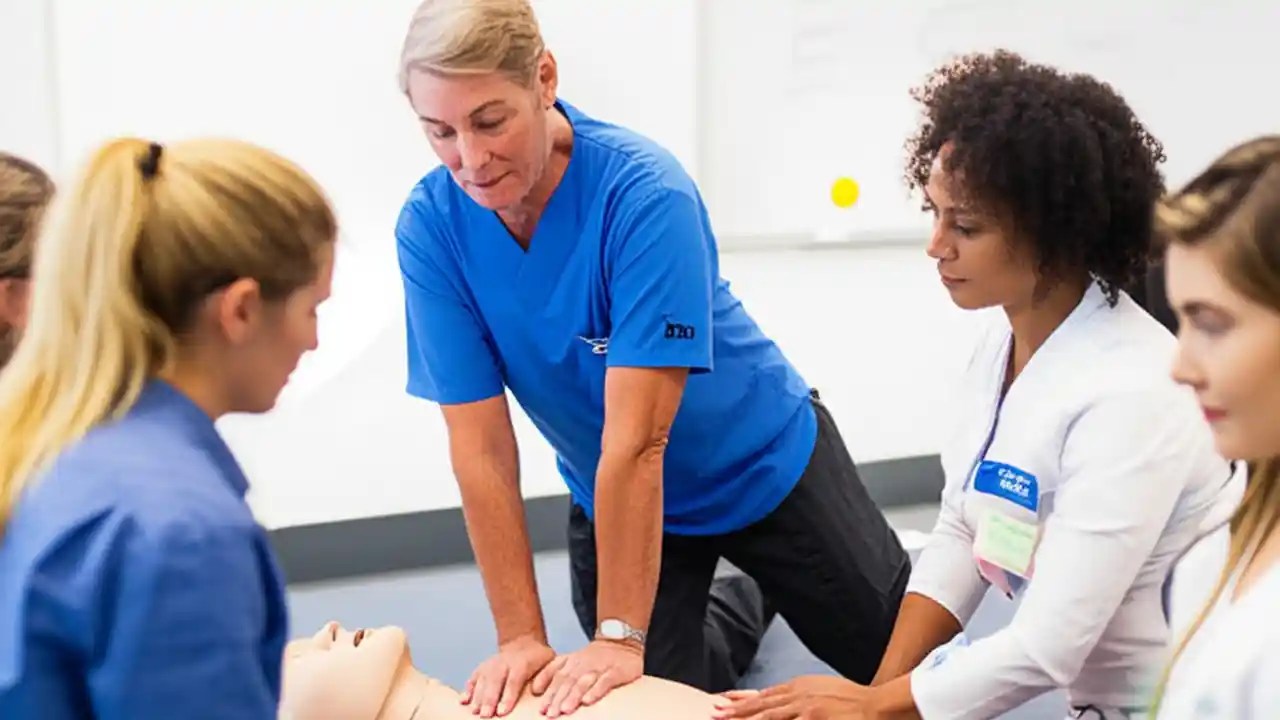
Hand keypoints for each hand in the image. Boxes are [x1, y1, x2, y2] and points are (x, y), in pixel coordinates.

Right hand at [462, 634, 556, 717]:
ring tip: (474, 711)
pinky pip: (473, 678)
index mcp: (522, 663)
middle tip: (486, 715)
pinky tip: (463, 701)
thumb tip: (538, 692)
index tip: (502, 712)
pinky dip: (468, 689)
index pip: (514, 681)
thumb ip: (545, 676)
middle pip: (495, 682)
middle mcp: (504, 663)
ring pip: (482, 680)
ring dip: (477, 697)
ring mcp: (491, 664)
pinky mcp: (482, 668)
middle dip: (489, 700)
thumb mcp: (548, 662)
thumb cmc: (538, 658)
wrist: (523, 642)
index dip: (508, 697)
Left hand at [530, 639, 643, 716]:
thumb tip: (535, 689)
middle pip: (568, 681)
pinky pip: (605, 681)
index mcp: (572, 661)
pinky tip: (588, 701)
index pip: (557, 677)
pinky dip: (596, 690)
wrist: (622, 640)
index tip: (541, 709)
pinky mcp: (616, 671)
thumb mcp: (572, 660)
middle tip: (550, 714)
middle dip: (558, 698)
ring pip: (584, 681)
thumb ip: (554, 671)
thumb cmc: (595, 656)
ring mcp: (600, 667)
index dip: (549, 693)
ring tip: (565, 709)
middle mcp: (583, 663)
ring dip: (573, 696)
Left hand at [712, 675, 877, 719]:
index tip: (724, 702)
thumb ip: (802, 696)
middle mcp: (800, 694)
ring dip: (747, 719)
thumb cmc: (854, 701)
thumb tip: (786, 701)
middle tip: (715, 714)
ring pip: (769, 715)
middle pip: (761, 703)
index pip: (765, 694)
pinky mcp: (815, 717)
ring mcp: (806, 707)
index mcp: (800, 686)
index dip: (743, 699)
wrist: (878, 704)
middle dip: (736, 710)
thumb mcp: (822, 690)